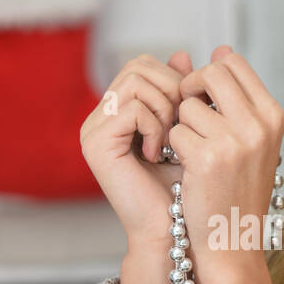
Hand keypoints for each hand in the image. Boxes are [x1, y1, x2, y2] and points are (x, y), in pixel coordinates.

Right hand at [79, 52, 191, 251]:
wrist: (170, 230)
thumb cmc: (183, 188)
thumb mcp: (189, 131)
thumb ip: (183, 93)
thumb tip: (184, 53)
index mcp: (119, 112)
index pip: (145, 65)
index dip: (175, 80)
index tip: (191, 114)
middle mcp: (100, 117)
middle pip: (139, 66)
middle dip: (172, 89)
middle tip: (181, 126)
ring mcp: (93, 129)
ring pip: (136, 81)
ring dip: (165, 108)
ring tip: (170, 142)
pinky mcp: (94, 142)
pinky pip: (133, 107)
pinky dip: (155, 126)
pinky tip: (157, 154)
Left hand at [169, 45, 283, 278]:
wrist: (232, 242)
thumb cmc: (237, 190)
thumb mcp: (251, 140)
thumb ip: (236, 97)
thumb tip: (221, 48)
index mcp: (273, 116)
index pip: (234, 63)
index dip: (208, 72)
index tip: (201, 96)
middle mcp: (259, 125)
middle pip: (211, 72)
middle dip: (189, 88)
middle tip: (185, 115)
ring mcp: (235, 141)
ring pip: (187, 105)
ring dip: (180, 126)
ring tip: (191, 153)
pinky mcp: (208, 159)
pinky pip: (176, 132)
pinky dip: (172, 149)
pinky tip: (185, 169)